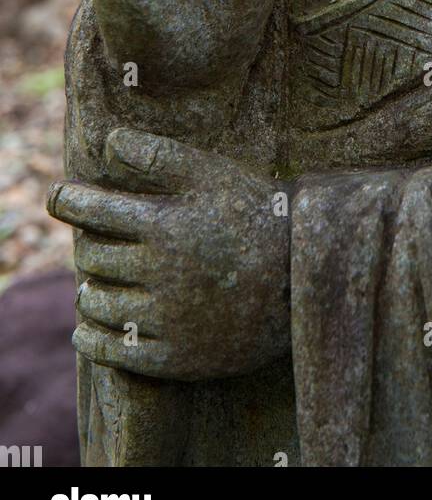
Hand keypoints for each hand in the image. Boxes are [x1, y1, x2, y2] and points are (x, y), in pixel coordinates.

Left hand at [48, 128, 292, 380]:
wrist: (304, 278)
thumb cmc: (256, 214)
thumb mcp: (213, 174)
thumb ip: (158, 155)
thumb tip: (109, 141)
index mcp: (166, 224)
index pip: (94, 210)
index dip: (68, 200)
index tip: (59, 196)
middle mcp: (161, 273)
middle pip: (93, 257)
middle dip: (89, 244)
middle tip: (96, 239)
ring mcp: (168, 318)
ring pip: (98, 304)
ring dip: (89, 290)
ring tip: (94, 282)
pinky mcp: (176, 357)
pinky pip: (114, 351)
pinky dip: (91, 337)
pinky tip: (87, 327)